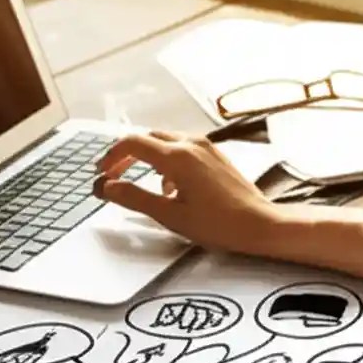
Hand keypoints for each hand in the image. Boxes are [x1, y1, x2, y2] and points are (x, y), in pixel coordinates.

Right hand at [93, 131, 280, 254]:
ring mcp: (205, 147)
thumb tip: (107, 187)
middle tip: (115, 176)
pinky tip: (172, 187)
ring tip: (143, 183)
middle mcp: (190, 144)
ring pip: (166, 141)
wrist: (259, 224)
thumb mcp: (169, 215)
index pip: (132, 143)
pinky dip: (168, 160)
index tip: (102, 173)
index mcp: (176, 157)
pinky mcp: (215, 154)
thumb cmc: (218, 224)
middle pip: (148, 138)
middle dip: (128, 155)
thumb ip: (134, 198)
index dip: (112, 157)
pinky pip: (183, 148)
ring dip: (148, 157)